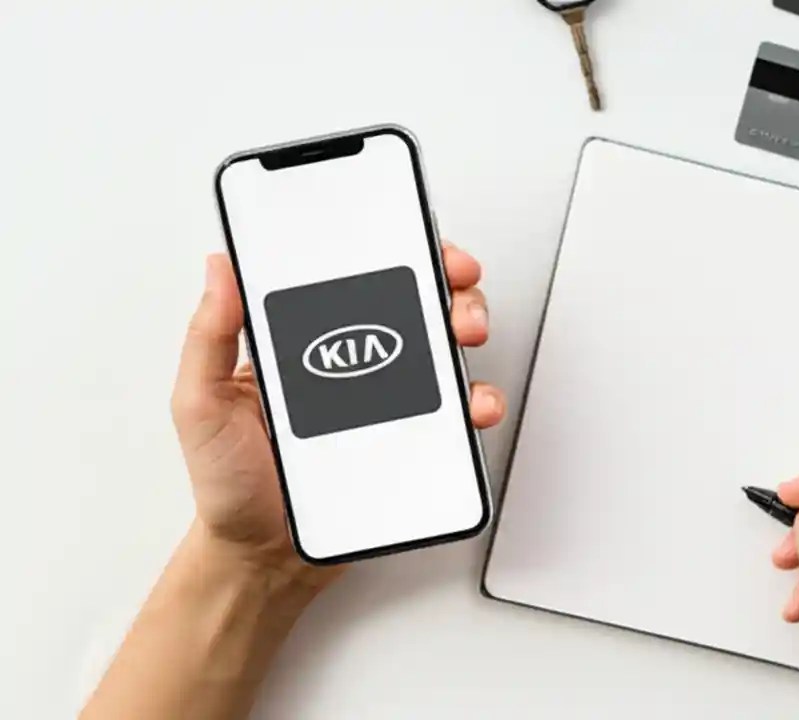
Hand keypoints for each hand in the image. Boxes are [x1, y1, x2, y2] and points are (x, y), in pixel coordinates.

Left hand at [170, 244, 505, 590]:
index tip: (417, 244)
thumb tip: (218, 269)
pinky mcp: (412, 440)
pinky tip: (473, 405)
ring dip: (470, 329)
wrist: (261, 558)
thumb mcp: (199, 404)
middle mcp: (353, 363)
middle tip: (453, 297)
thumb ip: (207, 337)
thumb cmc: (228, 485)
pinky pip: (455, 413)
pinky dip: (478, 401)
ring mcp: (388, 401)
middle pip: (418, 303)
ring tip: (467, 339)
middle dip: (451, 286)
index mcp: (304, 342)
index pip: (358, 279)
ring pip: (446, 348)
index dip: (397, 252)